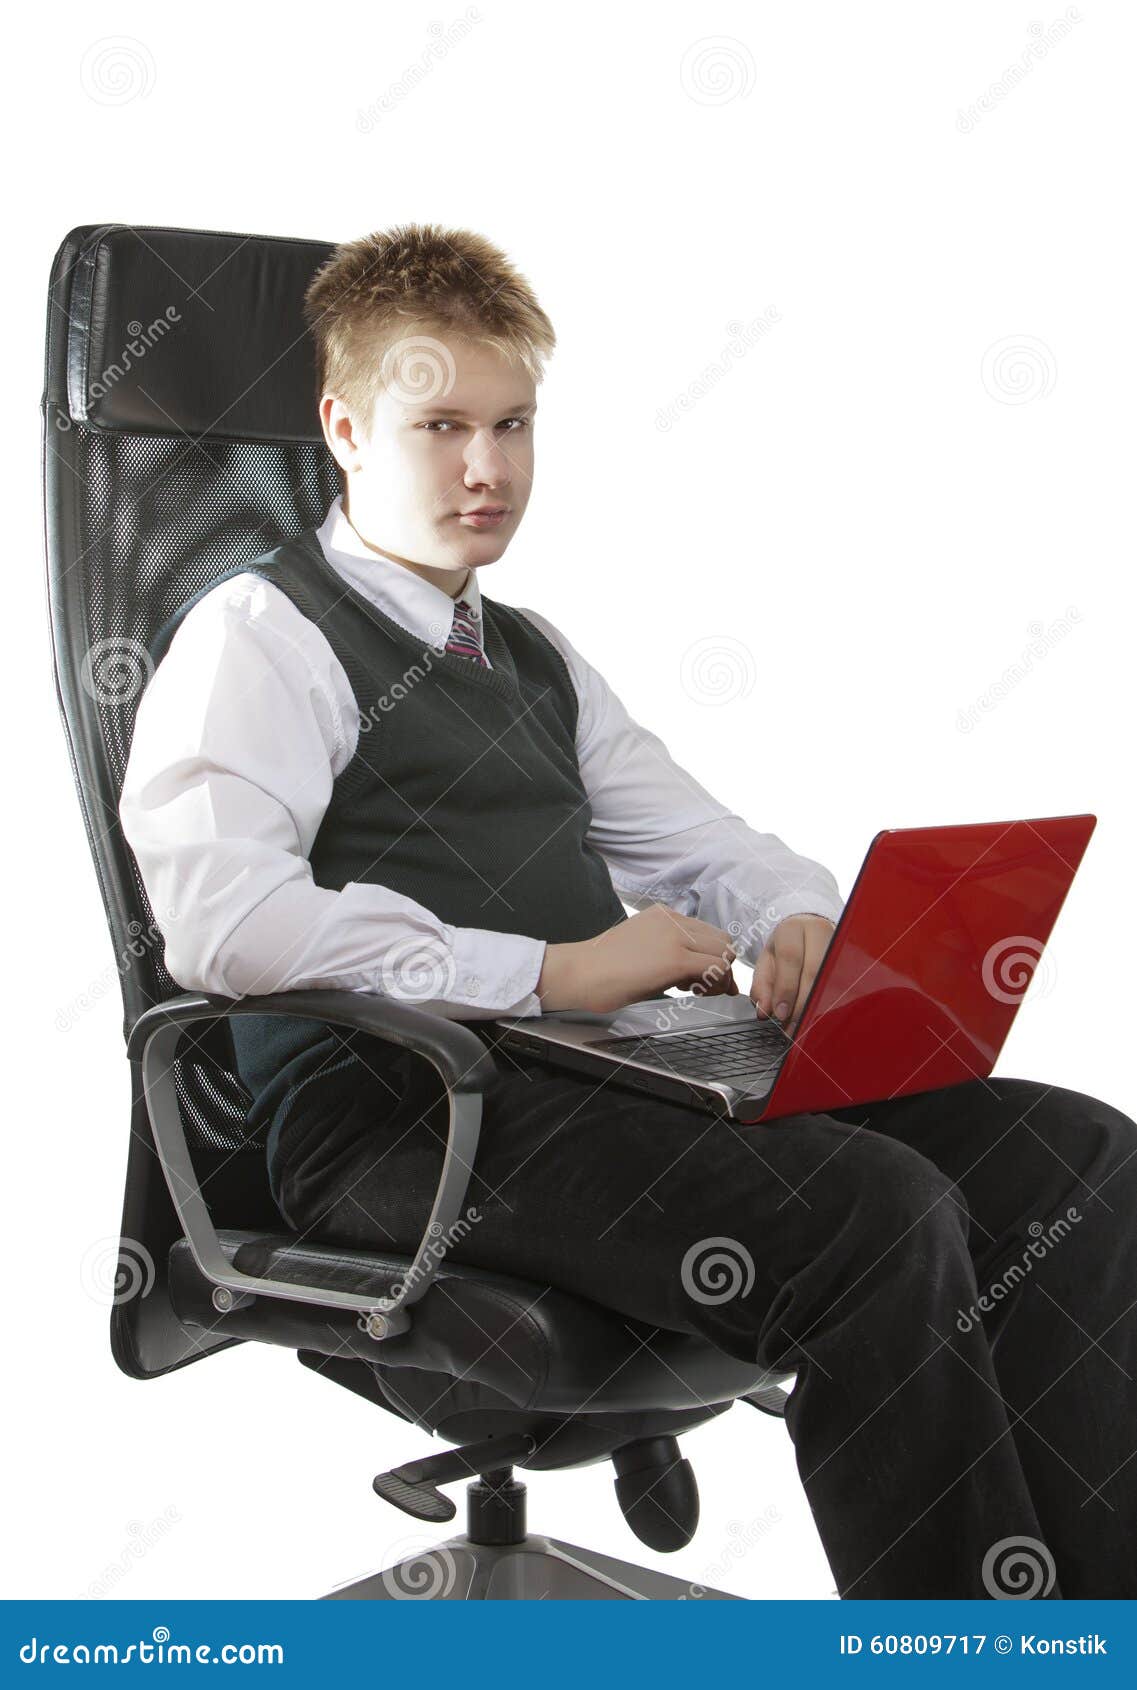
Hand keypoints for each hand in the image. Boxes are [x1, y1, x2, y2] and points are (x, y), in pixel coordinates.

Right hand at [537, 904, 738, 1012]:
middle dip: (721, 967)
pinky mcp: (675, 959)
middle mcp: (673, 920)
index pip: (708, 932)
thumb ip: (669, 951)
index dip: (712, 957)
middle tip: (704, 988)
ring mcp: (675, 937)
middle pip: (722, 940)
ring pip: (724, 953)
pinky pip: (715, 968)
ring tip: (695, 991)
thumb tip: (696, 973)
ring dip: (719, 976)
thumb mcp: (642, 948)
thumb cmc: (601, 968)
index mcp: (664, 915)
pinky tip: (694, 992)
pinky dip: (713, 984)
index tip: (704, 978)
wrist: (578, 972)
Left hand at [750, 915, 835, 1035]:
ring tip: (802, 1027)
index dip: (785, 988)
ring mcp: (839, 947)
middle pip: (814, 971)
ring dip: (816, 1008)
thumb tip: (765, 1010)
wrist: (807, 931)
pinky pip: (843, 987)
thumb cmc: (785, 948)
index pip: (790, 957)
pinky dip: (829, 1006)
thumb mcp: (766, 962)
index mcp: (793, 928)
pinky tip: (817, 1019)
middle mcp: (820, 934)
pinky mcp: (851, 961)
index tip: (780, 1013)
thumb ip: (762, 986)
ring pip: (831, 981)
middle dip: (801, 1003)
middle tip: (790, 1025)